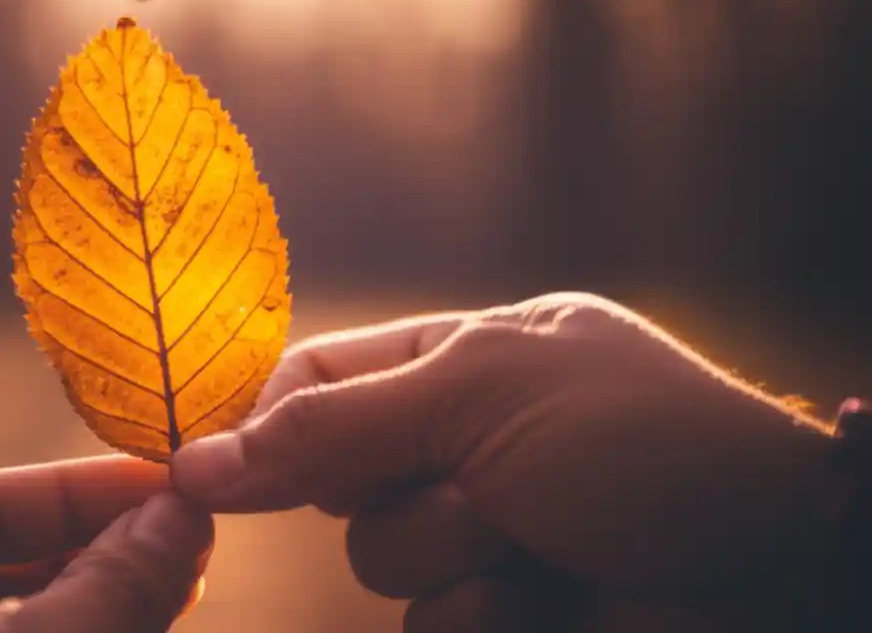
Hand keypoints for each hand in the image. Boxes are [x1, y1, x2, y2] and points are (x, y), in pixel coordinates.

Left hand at [0, 456, 211, 632]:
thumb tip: (184, 512)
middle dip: (104, 548)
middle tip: (190, 538)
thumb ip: (102, 584)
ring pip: (24, 619)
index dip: (81, 490)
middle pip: (5, 563)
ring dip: (105, 599)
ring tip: (182, 579)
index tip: (170, 484)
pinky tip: (144, 618)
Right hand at [172, 293, 844, 631]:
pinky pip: (430, 622)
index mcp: (456, 359)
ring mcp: (480, 526)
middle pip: (332, 473)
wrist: (771, 565)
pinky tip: (557, 592)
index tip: (216, 470)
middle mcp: (458, 439)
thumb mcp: (480, 393)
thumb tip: (193, 458)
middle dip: (392, 488)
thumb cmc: (638, 443)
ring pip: (379, 557)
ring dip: (454, 552)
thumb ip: (334, 426)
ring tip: (543, 536)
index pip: (316, 377)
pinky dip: (487, 611)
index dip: (263, 420)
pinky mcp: (501, 606)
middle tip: (470, 478)